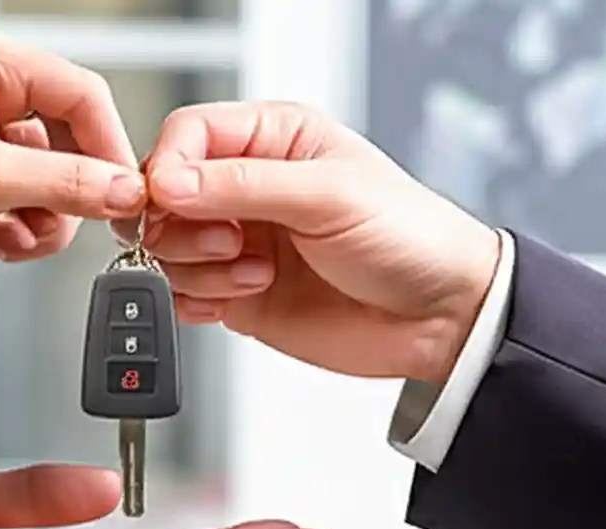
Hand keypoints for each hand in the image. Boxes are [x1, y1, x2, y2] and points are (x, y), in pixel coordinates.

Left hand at [0, 27, 146, 293]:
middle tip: (59, 222)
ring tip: (8, 234)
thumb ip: (68, 183)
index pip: (81, 93)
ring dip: (42, 216)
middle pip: (73, 137)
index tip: (124, 191)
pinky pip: (36, 190)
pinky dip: (24, 222)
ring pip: (59, 172)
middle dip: (66, 192)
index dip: (109, 146)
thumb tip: (122, 188)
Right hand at [129, 101, 502, 384]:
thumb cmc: (410, 238)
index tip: (170, 197)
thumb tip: (170, 181)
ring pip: (168, 247)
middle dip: (180, 223)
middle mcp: (251, 188)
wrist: (440, 317)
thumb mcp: (330, 195)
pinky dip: (199, 300)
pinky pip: (184, 294)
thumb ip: (245, 185)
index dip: (168, 165)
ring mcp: (243, 243)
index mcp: (275, 139)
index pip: (188, 135)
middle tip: (229, 241)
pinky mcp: (240, 293)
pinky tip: (247, 295)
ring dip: (198, 266)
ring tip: (255, 271)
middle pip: (164, 194)